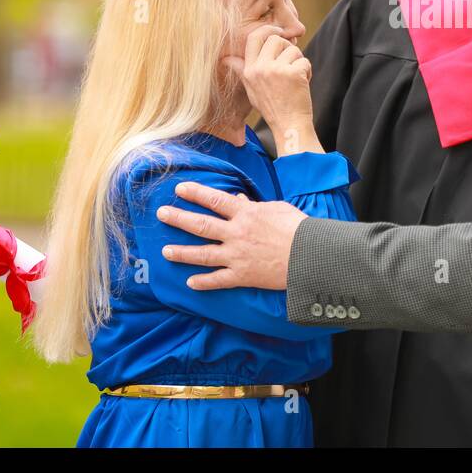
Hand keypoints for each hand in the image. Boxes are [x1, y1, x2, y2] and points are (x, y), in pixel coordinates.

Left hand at [156, 182, 306, 289]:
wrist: (310, 255)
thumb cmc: (297, 228)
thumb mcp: (276, 209)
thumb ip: (254, 206)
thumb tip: (239, 200)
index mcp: (246, 214)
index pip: (214, 200)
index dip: (195, 193)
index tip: (179, 189)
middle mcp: (236, 234)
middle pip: (201, 225)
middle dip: (179, 218)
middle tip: (161, 214)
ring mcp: (237, 256)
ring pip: (202, 254)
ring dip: (182, 253)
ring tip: (166, 251)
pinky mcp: (242, 276)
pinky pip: (218, 280)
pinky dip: (203, 282)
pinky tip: (190, 283)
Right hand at [228, 25, 318, 151]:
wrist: (289, 125)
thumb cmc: (272, 108)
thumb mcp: (251, 89)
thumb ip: (242, 71)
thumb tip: (226, 59)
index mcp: (249, 70)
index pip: (254, 37)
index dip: (268, 30)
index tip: (278, 32)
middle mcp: (260, 68)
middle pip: (276, 39)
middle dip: (287, 48)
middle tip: (290, 62)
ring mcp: (276, 70)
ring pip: (293, 50)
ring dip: (298, 62)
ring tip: (295, 79)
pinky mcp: (293, 74)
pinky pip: (305, 62)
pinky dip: (307, 72)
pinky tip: (302, 84)